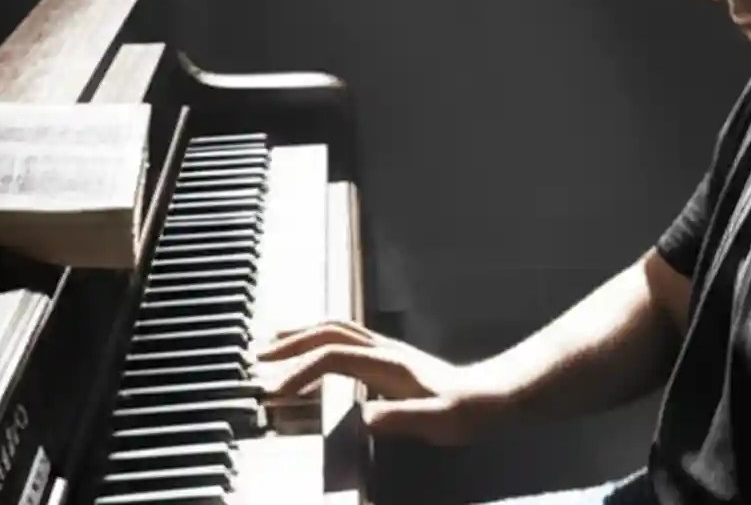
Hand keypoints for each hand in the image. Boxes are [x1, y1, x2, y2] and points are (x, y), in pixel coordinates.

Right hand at [254, 319, 510, 444]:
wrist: (492, 397)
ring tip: (272, 347)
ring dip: (302, 335)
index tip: (276, 392)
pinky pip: (345, 340)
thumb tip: (364, 418)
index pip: (332, 357)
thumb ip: (404, 418)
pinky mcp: (389, 358)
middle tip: (258, 359)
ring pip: (336, 330)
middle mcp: (384, 350)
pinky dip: (319, 342)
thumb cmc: (467, 411)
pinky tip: (312, 356)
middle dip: (291, 344)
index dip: (301, 372)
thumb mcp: (439, 421)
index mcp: (388, 363)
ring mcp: (386, 351)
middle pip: (329, 333)